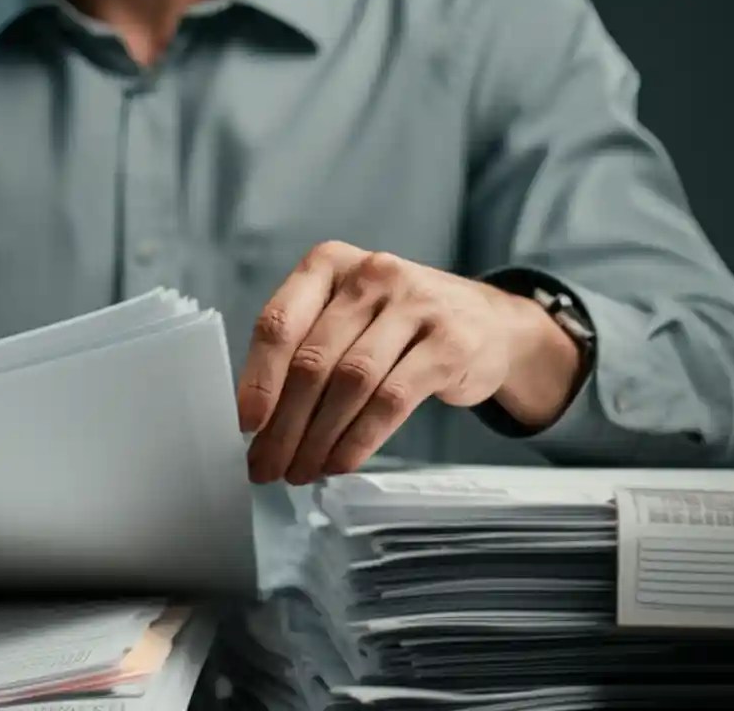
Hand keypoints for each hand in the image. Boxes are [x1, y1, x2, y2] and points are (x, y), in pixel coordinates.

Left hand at [237, 242, 582, 484]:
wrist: (488, 323)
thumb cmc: (396, 326)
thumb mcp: (346, 317)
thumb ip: (303, 349)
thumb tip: (256, 421)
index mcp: (329, 263)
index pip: (279, 323)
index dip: (258, 378)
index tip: (245, 425)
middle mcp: (371, 274)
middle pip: (312, 361)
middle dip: (285, 425)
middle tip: (268, 465)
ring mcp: (416, 304)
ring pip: (350, 383)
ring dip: (319, 438)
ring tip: (301, 471)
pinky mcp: (450, 342)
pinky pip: (392, 401)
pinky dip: (360, 439)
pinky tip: (341, 463)